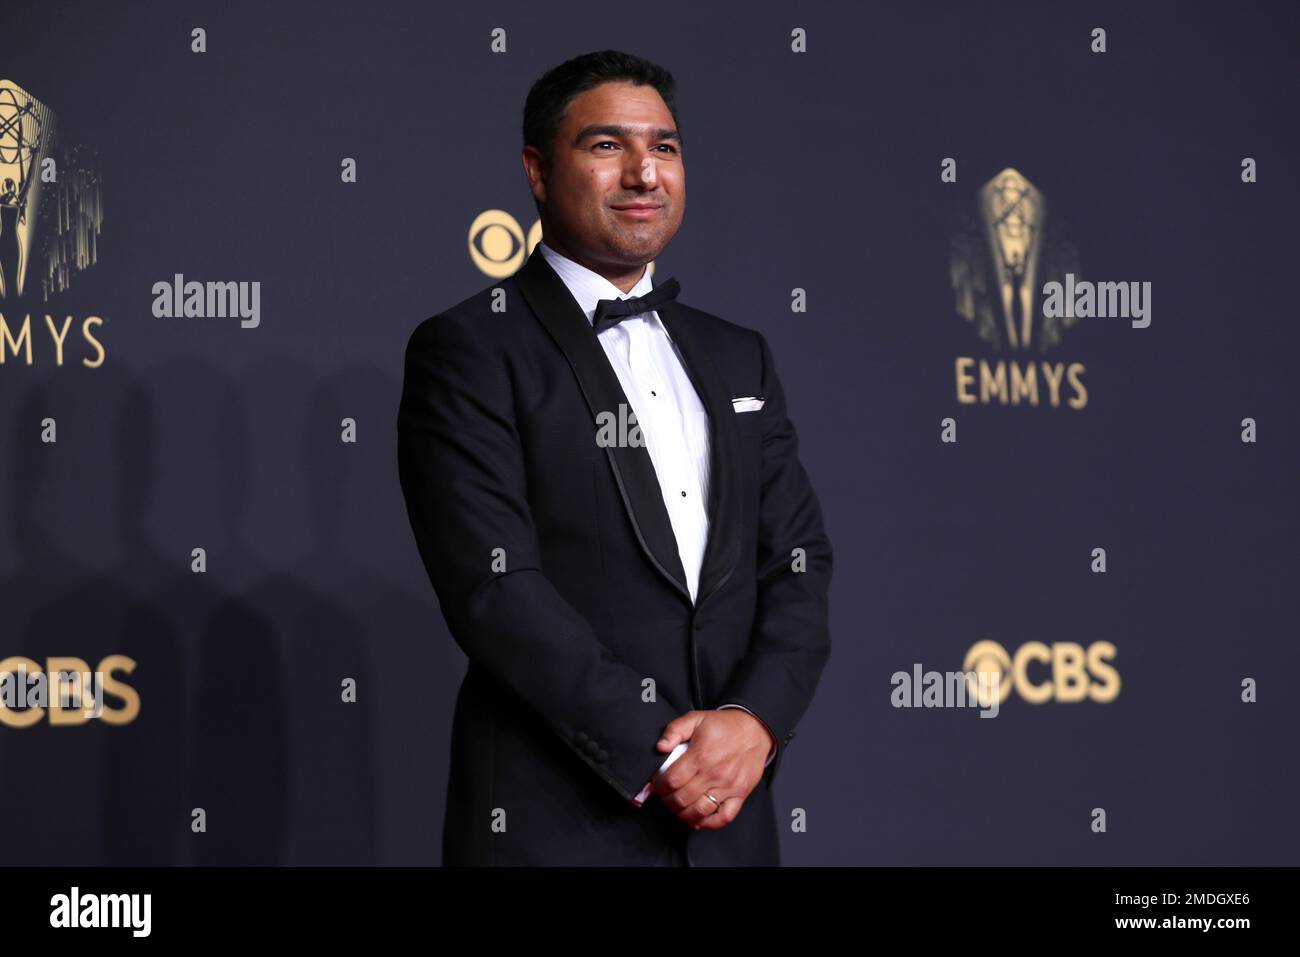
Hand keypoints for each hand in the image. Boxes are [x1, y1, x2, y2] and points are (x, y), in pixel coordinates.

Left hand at [650, 709, 771, 830]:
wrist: (755, 729)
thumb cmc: (725, 726)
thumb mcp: (696, 718)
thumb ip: (674, 730)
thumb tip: (660, 747)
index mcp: (700, 755)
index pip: (671, 781)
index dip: (659, 786)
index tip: (657, 784)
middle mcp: (713, 774)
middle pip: (682, 799)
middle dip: (668, 801)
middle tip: (665, 796)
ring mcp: (728, 786)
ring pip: (699, 811)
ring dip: (683, 814)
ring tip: (678, 807)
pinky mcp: (740, 794)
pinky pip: (724, 817)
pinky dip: (709, 823)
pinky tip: (698, 820)